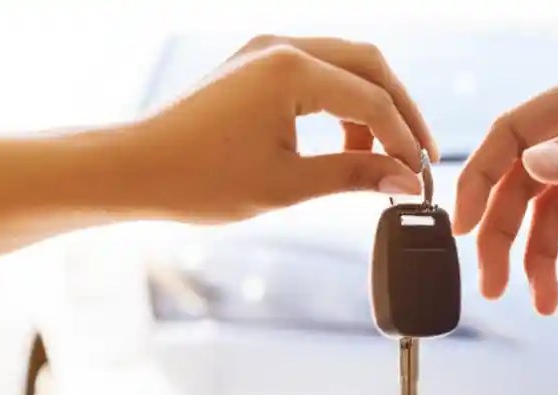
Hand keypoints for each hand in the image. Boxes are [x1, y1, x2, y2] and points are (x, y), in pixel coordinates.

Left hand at [124, 35, 438, 222]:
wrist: (136, 169)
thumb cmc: (199, 178)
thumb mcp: (287, 184)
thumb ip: (354, 175)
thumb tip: (404, 181)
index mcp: (291, 71)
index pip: (372, 101)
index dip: (404, 143)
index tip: (420, 180)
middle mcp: (282, 47)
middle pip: (371, 66)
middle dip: (400, 112)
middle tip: (418, 158)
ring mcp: (267, 50)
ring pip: (347, 64)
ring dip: (372, 107)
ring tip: (380, 159)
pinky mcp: (256, 63)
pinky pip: (319, 71)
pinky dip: (342, 103)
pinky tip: (346, 144)